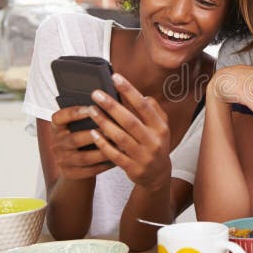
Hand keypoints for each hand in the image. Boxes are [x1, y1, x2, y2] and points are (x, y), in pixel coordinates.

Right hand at [49, 106, 113, 179]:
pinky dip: (103, 165)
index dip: (76, 113)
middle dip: (95, 134)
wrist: (76, 164)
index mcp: (56, 127)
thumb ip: (91, 115)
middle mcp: (56, 144)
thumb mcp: (80, 125)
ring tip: (120, 146)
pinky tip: (116, 159)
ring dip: (103, 152)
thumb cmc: (84, 136)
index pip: (60, 118)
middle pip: (74, 139)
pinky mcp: (70, 174)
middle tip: (114, 129)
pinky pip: (88, 170)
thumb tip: (109, 101)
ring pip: (83, 157)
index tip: (93, 107)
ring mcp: (61, 160)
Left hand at [86, 73, 171, 190]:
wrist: (158, 174)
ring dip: (104, 123)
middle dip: (112, 106)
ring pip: (120, 138)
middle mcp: (153, 141)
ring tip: (91, 110)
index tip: (115, 78)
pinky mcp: (132, 168)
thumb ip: (153, 110)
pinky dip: (103, 143)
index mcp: (160, 128)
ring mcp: (143, 156)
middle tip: (96, 94)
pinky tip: (93, 133)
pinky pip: (115, 155)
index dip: (129, 91)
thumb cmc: (155, 144)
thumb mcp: (161, 127)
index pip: (144, 106)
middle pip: (130, 121)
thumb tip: (141, 95)